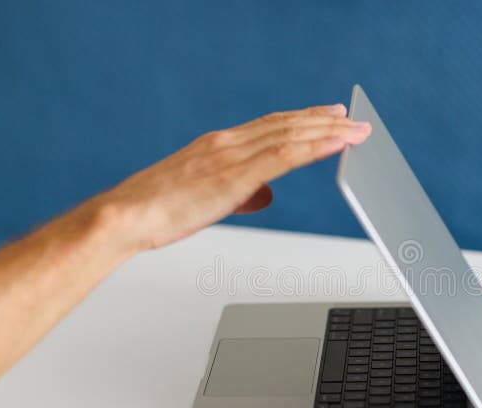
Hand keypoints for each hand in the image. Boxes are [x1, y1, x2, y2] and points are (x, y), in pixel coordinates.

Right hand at [96, 103, 370, 254]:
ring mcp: (231, 155)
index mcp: (218, 145)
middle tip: (352, 119)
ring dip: (328, 132)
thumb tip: (266, 196)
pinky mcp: (234, 176)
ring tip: (356, 131)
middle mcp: (227, 142)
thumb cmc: (157, 211)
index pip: (270, 125)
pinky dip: (313, 148)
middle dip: (323, 122)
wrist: (125, 217)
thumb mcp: (205, 199)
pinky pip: (283, 157)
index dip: (302, 119)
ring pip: (290, 136)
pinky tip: (335, 145)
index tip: (326, 116)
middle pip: (286, 125)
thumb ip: (240, 194)